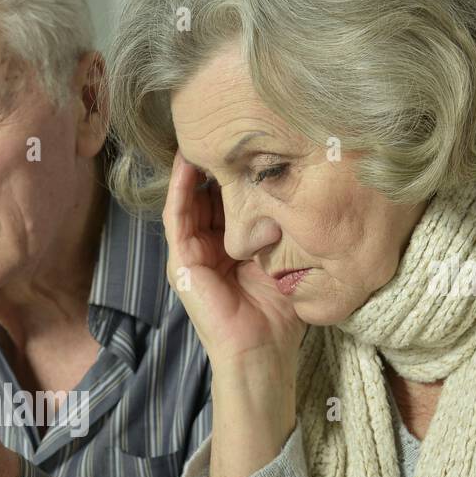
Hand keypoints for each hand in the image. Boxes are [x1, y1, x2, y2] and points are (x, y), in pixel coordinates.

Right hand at [162, 150, 306, 370]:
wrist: (262, 350)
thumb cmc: (279, 313)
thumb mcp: (285, 257)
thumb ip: (283, 227)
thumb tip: (299, 186)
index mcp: (230, 248)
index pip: (227, 201)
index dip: (235, 171)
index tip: (249, 139)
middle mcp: (207, 249)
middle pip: (205, 196)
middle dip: (213, 163)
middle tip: (222, 126)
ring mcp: (190, 256)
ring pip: (187, 201)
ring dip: (192, 168)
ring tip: (202, 134)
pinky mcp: (181, 263)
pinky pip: (177, 217)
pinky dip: (180, 189)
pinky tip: (188, 162)